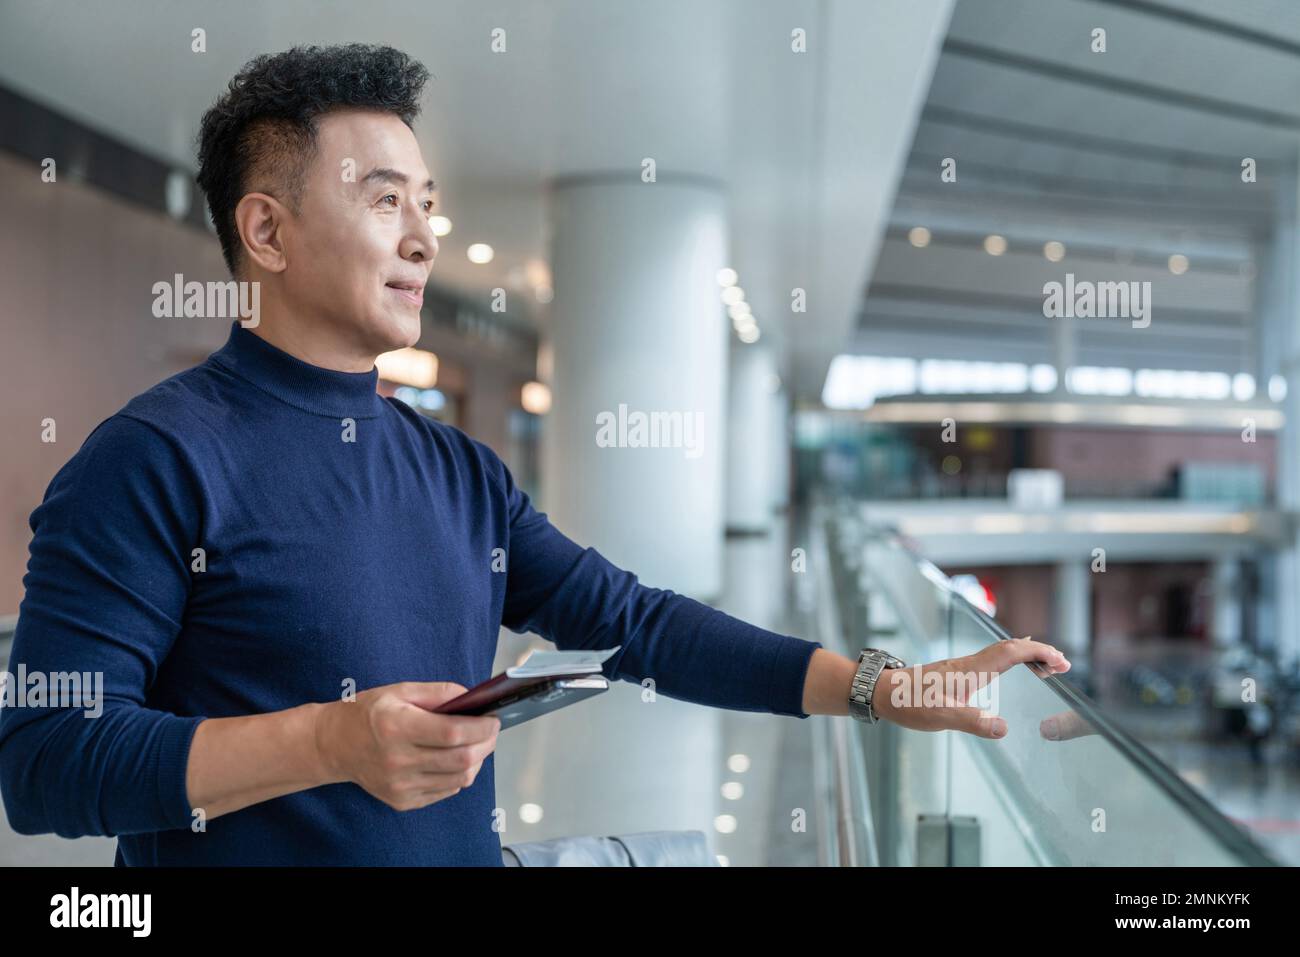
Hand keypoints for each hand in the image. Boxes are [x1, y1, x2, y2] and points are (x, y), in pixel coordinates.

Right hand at [313, 681, 499, 810]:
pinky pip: (446, 791)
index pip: (453, 734)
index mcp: (397, 728)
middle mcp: (398, 761)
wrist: (334, 745)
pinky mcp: (402, 801)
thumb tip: (473, 698)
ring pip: (459, 779)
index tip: (494, 719)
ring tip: (475, 744)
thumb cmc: (368, 713)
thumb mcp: (400, 690)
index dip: (481, 728)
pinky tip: (453, 759)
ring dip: (477, 760)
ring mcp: (400, 786)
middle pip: (462, 760)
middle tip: (491, 731)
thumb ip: (439, 692)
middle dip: (487, 744)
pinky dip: (458, 775)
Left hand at [871, 637, 1069, 737]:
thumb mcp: (941, 717)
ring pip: (1000, 651)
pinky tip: (1009, 667)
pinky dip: (1010, 659)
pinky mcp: (955, 672)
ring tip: (1045, 664)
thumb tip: (1004, 729)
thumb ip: (973, 722)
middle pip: (1010, 648)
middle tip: (1062, 663)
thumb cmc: (909, 703)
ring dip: (1025, 654)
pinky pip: (991, 659)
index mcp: (970, 671)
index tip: (1060, 660)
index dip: (1038, 653)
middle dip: (1038, 652)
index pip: (1011, 653)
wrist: (881, 692)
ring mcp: (961, 666)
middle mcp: (968, 664)